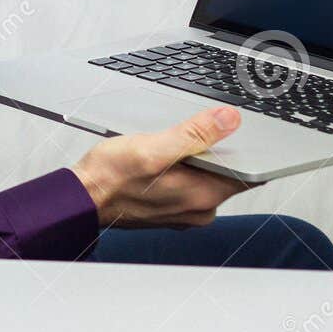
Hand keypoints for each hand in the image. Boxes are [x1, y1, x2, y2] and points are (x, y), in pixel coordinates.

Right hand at [70, 106, 250, 228]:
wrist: (81, 199)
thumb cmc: (110, 178)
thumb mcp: (153, 147)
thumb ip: (194, 134)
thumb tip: (228, 119)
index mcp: (202, 196)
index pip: (249, 175)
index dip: (251, 150)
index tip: (245, 130)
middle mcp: (198, 210)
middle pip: (228, 174)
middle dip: (219, 150)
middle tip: (197, 128)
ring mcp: (184, 212)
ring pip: (208, 178)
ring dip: (198, 158)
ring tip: (173, 143)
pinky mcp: (170, 209)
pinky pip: (190, 185)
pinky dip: (183, 169)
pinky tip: (163, 158)